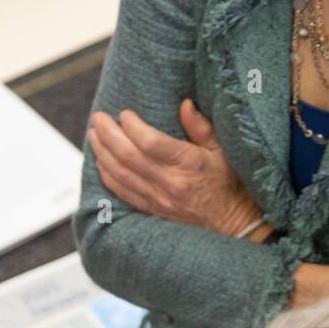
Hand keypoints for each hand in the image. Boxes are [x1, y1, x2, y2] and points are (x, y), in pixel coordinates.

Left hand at [88, 99, 263, 236]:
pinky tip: (100, 162)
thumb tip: (185, 104)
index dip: (132, 126)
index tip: (125, 113)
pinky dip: (107, 176)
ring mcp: (158, 200)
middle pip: (128, 156)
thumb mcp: (223, 151)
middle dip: (109, 134)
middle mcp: (170, 183)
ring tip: (94, 134)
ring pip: (120, 174)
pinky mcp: (153, 210)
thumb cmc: (231, 184)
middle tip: (99, 118)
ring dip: (102, 153)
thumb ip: (202, 127)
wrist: (234, 223)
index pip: (150, 142)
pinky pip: (122, 193)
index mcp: (188, 165)